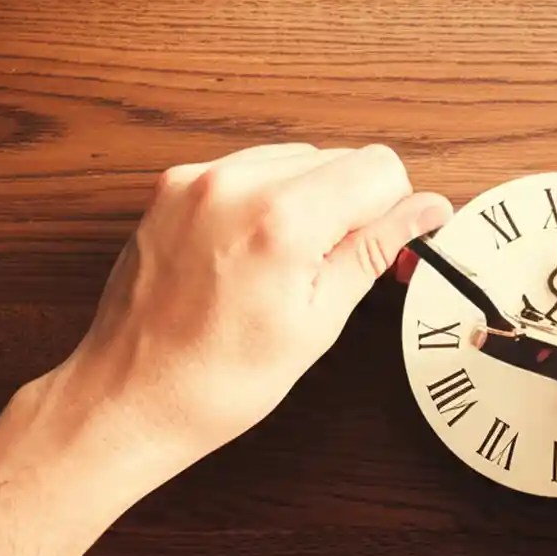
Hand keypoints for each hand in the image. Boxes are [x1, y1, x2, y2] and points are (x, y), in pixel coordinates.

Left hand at [40, 143, 451, 462]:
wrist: (131, 398)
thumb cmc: (218, 380)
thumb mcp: (319, 320)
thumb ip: (376, 250)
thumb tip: (425, 210)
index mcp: (280, 219)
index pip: (378, 167)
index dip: (393, 210)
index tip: (383, 247)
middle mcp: (235, 183)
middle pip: (339, 157)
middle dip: (351, 207)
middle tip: (331, 271)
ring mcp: (197, 179)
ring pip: (295, 159)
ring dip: (308, 201)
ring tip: (285, 267)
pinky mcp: (172, 186)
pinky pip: (248, 169)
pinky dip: (266, 200)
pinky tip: (253, 254)